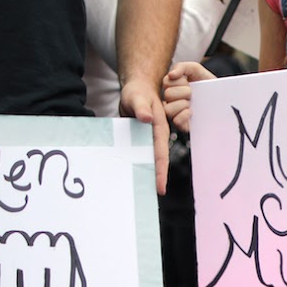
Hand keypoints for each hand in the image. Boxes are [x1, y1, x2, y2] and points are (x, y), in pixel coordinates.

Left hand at [120, 79, 169, 194]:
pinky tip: (126, 175)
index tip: (160, 188)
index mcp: (159, 130)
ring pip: (146, 160)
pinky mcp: (137, 139)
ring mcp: (146, 139)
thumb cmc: (138, 91)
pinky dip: (133, 165)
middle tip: (148, 198)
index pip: (160, 155)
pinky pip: (136, 154)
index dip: (161, 172)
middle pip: (155, 162)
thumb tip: (147, 119)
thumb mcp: (138, 97)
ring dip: (144, 174)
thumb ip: (141, 107)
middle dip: (154, 180)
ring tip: (137, 192)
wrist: (137, 88)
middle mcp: (154, 138)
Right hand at [162, 60, 216, 134]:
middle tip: (192, 93)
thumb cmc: (207, 84)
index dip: (179, 81)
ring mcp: (176, 113)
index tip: (188, 82)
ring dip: (182, 104)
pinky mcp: (182, 124)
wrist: (221, 97)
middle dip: (183, 92)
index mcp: (172, 87)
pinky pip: (176, 121)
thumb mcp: (196, 70)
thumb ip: (182, 67)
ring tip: (191, 103)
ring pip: (168, 109)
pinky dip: (184, 115)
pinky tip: (192, 112)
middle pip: (167, 95)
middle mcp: (171, 100)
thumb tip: (171, 75)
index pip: (166, 82)